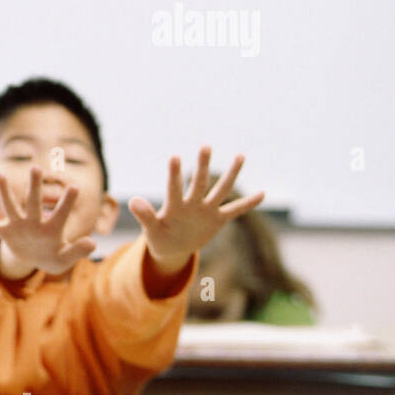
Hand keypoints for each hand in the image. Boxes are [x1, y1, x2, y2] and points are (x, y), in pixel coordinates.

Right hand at [0, 167, 96, 278]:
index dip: (67, 201)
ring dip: (5, 192)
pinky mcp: (5, 231)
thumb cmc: (53, 257)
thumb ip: (77, 251)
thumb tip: (92, 243)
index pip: (60, 213)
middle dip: (34, 186)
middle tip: (36, 168)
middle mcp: (34, 222)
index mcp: (52, 229)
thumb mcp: (65, 260)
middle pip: (33, 201)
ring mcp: (18, 225)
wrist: (35, 259)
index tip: (75, 187)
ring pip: (10, 206)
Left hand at [129, 147, 264, 273]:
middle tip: (206, 146)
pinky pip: (235, 210)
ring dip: (231, 174)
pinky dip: (248, 203)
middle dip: (202, 166)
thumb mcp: (151, 230)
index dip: (174, 174)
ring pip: (221, 190)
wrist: (172, 249)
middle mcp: (192, 204)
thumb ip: (144, 216)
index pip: (174, 187)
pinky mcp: (217, 219)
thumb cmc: (159, 237)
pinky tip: (262, 193)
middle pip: (199, 183)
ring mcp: (206, 210)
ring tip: (240, 155)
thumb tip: (132, 201)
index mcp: (175, 206)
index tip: (175, 157)